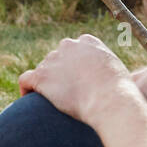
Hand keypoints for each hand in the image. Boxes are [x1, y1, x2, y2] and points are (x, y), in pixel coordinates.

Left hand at [18, 34, 135, 122]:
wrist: (110, 99)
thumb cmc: (120, 93)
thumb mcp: (118, 73)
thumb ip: (106, 70)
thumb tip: (106, 80)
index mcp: (88, 41)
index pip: (73, 50)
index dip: (73, 67)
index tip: (77, 82)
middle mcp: (68, 46)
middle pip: (56, 59)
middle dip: (59, 75)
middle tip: (66, 96)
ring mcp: (53, 59)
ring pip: (43, 71)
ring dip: (46, 85)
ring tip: (52, 104)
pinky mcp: (41, 76)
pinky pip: (26, 80)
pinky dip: (25, 90)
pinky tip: (29, 100)